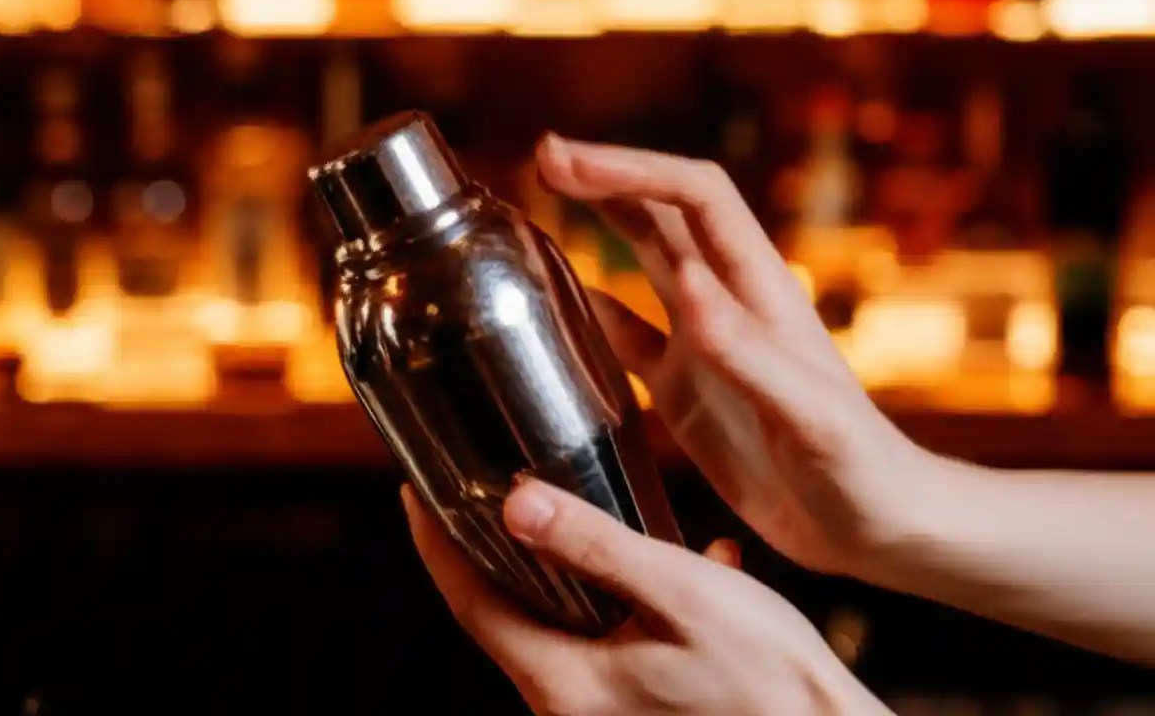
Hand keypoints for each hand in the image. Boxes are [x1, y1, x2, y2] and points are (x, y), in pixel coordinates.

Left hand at [402, 479, 888, 715]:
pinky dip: (611, 602)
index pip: (468, 603)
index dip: (434, 543)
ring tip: (555, 513)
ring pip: (547, 628)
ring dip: (549, 571)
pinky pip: (596, 645)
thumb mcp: (680, 595)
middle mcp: (567, 708)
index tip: (412, 491)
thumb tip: (516, 504)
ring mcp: (597, 715)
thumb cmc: (768, 679)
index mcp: (564, 681)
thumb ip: (597, 548)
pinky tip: (675, 564)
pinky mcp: (630, 712)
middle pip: (498, 617)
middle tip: (470, 488)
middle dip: (481, 551)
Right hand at [536, 133, 930, 576]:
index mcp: (760, 293)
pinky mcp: (687, 395)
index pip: (694, 197)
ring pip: (642, 265)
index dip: (633, 169)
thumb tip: (683, 280)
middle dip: (604, 178)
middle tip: (542, 158)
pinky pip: (630, 340)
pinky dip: (593, 315)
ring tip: (538, 207)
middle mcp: (728, 307)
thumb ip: (745, 351)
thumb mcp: (807, 415)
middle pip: (662, 214)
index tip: (569, 163)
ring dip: (596, 229)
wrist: (876, 526)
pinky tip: (557, 310)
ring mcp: (705, 348)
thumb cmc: (858, 470)